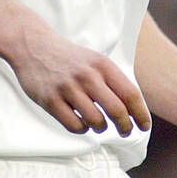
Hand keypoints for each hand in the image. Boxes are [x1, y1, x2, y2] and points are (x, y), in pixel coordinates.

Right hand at [7, 22, 150, 136]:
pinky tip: (82, 123)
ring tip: (100, 124)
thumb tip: (133, 110)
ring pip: (96, 121)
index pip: (130, 94)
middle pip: (117, 111)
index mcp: (102, 65)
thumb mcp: (95, 61)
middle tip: (125, 131)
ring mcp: (67, 88)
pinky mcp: (50, 100)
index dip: (141, 114)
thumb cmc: (70, 58)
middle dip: (125, 127)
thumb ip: (113, 81)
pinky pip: (74, 125)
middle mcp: (87, 76)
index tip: (143, 125)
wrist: (33, 46)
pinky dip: (82, 129)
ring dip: (102, 128)